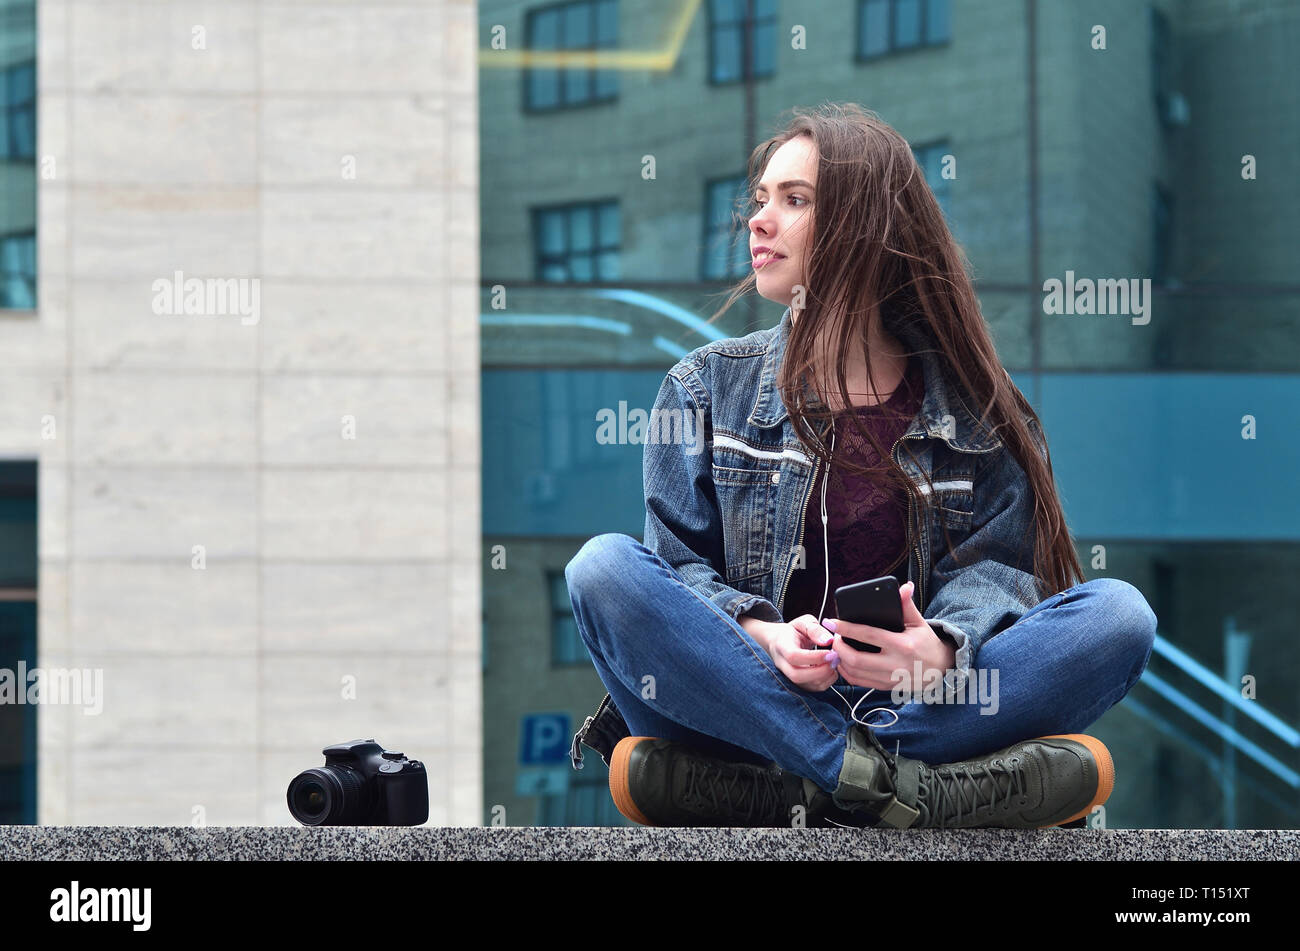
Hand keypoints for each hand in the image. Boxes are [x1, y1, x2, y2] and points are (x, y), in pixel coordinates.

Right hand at [747, 615, 839, 692]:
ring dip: (825, 676)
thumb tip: (828, 641)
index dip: (813, 657)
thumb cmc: (794, 631)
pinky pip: (812, 688)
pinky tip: (831, 669)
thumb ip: (815, 629)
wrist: (780, 641)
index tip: (831, 652)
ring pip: (806, 685)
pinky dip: (826, 681)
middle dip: (820, 671)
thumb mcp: (804, 622)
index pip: (793, 656)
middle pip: (797, 676)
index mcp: (782, 645)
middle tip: (835, 659)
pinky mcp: (798, 683)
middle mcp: (782, 664)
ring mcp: (788, 676)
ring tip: (835, 662)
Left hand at [824, 581, 955, 691]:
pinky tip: (842, 661)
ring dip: (840, 660)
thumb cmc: (926, 642)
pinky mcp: (887, 687)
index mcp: (903, 645)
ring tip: (836, 648)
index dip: (846, 628)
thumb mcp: (919, 623)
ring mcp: (891, 678)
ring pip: (855, 673)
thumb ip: (907, 605)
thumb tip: (904, 586)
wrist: (940, 669)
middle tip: (834, 637)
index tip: (831, 622)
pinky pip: (860, 682)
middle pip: (857, 659)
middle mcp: (896, 664)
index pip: (869, 635)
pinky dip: (846, 672)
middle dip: (839, 647)